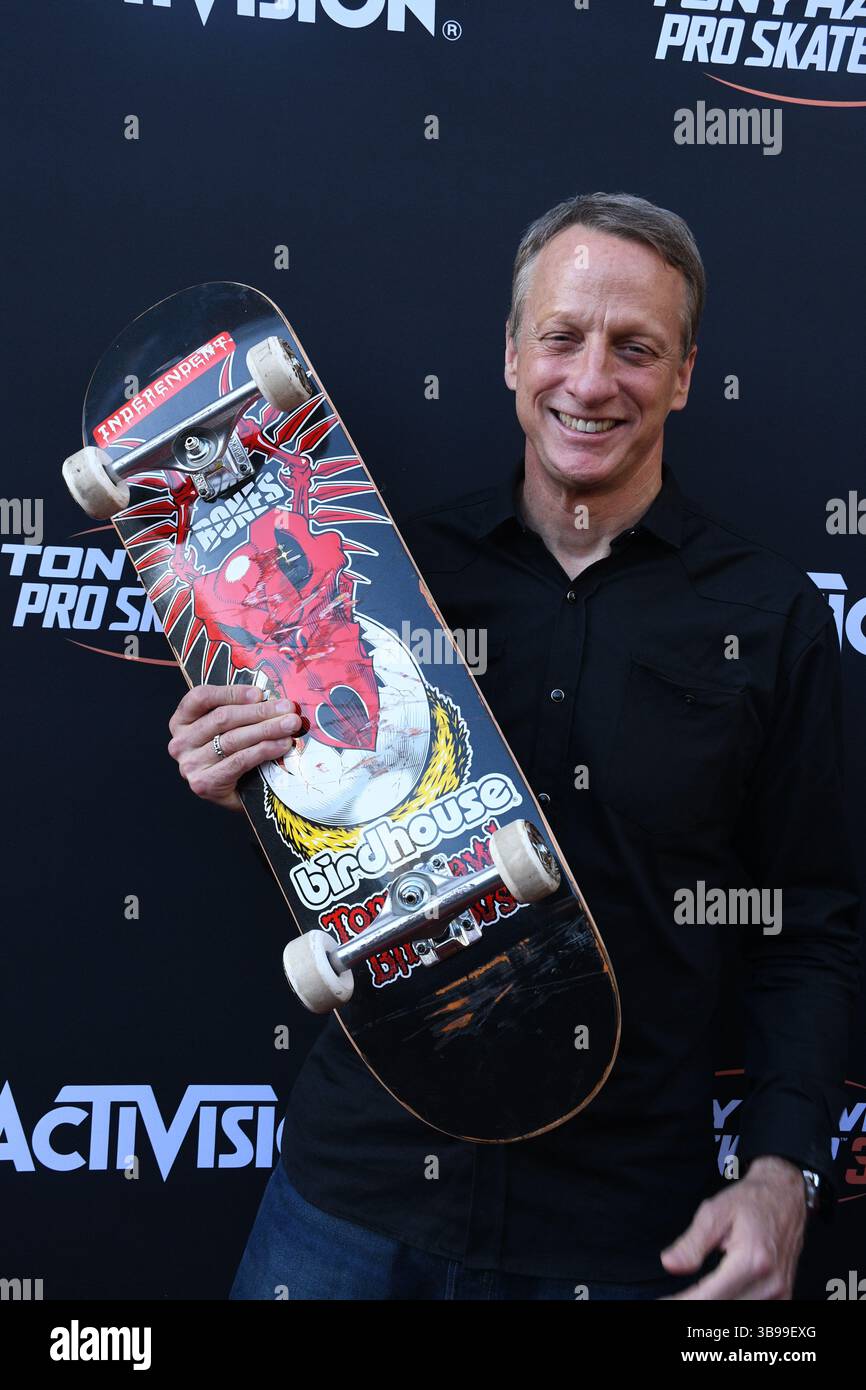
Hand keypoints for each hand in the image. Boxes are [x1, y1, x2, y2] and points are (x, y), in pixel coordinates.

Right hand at [167, 684, 304, 811]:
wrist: (235, 795)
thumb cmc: (232, 755)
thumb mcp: (230, 728)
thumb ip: (241, 710)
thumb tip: (272, 699)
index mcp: (181, 721)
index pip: (201, 697)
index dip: (232, 693)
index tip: (260, 694)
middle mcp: (180, 742)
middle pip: (222, 718)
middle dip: (260, 712)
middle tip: (288, 709)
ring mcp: (190, 764)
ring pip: (233, 739)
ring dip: (267, 730)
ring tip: (290, 725)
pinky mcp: (204, 783)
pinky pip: (239, 761)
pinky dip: (264, 750)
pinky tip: (281, 745)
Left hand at [659, 1155, 806, 1299]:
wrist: (785, 1195)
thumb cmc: (751, 1200)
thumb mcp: (715, 1212)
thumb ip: (692, 1243)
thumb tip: (670, 1264)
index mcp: (752, 1260)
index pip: (709, 1297)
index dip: (682, 1302)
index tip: (662, 1302)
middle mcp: (770, 1282)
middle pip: (722, 1308)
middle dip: (693, 1304)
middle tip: (671, 1298)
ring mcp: (780, 1292)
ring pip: (737, 1313)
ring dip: (712, 1305)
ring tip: (689, 1296)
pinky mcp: (784, 1296)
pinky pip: (754, 1310)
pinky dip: (732, 1304)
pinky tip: (717, 1297)